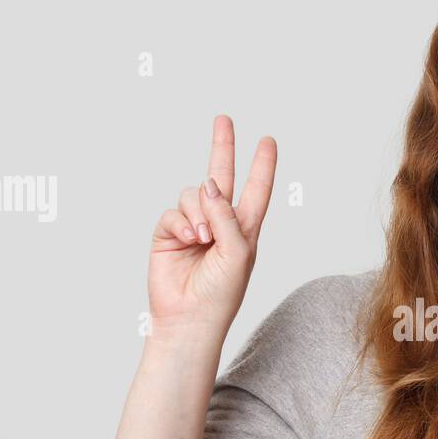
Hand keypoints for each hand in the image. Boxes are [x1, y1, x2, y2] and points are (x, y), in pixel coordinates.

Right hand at [147, 114, 276, 340]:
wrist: (189, 319)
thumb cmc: (221, 294)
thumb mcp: (238, 253)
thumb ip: (227, 216)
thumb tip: (209, 183)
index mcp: (244, 229)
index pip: (256, 190)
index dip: (261, 166)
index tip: (268, 141)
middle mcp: (219, 223)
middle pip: (221, 176)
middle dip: (222, 147)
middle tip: (223, 119)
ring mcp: (193, 227)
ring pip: (194, 195)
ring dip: (199, 212)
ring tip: (203, 239)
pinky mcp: (169, 234)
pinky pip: (174, 212)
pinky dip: (182, 223)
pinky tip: (189, 240)